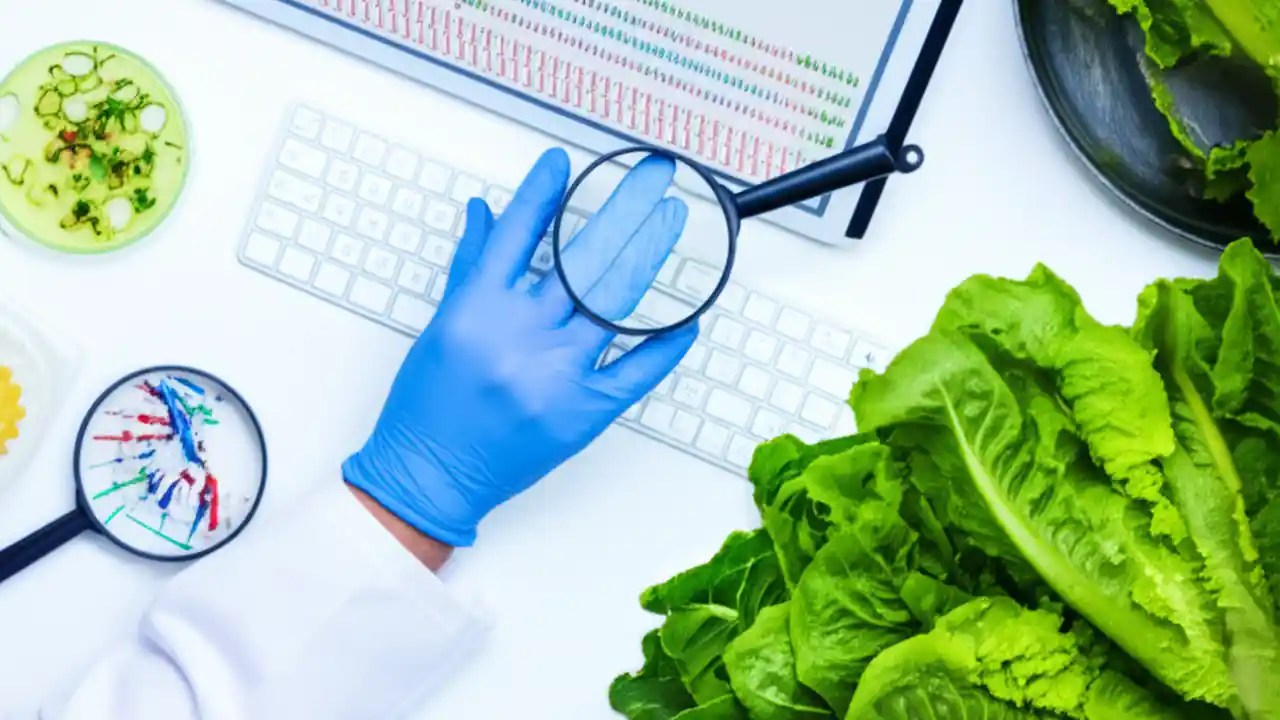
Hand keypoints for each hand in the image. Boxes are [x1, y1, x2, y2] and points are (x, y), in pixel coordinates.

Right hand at [343, 149, 697, 547]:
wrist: (430, 475)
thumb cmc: (427, 404)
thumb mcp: (444, 326)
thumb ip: (473, 267)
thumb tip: (487, 212)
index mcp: (478, 309)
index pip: (517, 232)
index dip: (543, 192)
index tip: (565, 162)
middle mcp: (520, 334)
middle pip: (580, 259)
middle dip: (621, 212)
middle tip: (652, 179)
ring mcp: (555, 374)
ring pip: (613, 303)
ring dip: (646, 257)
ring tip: (669, 223)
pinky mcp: (583, 412)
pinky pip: (635, 371)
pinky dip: (665, 345)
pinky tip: (685, 320)